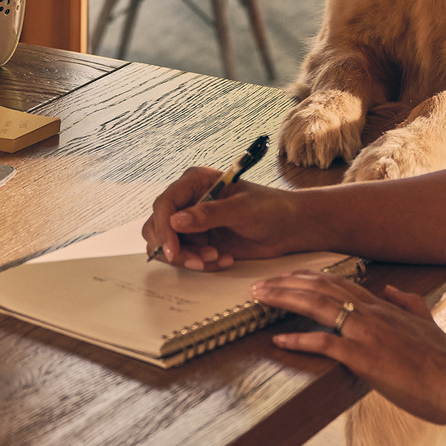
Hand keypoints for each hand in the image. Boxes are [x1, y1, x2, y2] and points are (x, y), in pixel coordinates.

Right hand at [143, 167, 307, 269]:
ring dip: (187, 258)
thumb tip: (175, 221)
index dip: (164, 229)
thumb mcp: (242, 210)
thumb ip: (209, 214)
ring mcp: (191, 222)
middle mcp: (187, 200)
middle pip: (157, 226)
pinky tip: (224, 260)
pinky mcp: (197, 240)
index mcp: (195, 182)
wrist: (288, 228)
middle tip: (199, 261)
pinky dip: (200, 263)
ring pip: (167, 245)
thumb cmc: (270, 209)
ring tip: (216, 258)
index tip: (173, 252)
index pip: (164, 204)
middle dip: (175, 248)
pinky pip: (184, 257)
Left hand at [255, 274, 445, 423]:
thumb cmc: (445, 361)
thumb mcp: (427, 322)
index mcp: (383, 306)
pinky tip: (279, 340)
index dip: (308, 277)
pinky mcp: (362, 356)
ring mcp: (365, 332)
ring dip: (283, 298)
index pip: (337, 282)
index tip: (287, 276)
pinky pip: (323, 343)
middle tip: (261, 284)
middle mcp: (370, 312)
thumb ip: (408, 303)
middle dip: (286, 282)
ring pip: (317, 305)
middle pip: (320, 287)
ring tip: (259, 297)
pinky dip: (298, 339)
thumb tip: (390, 289)